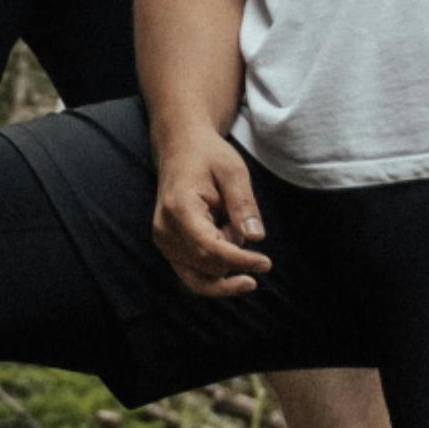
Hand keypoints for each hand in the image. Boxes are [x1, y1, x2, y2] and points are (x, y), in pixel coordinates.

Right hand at [151, 127, 271, 298]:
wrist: (180, 150)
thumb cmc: (208, 157)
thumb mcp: (233, 171)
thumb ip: (243, 204)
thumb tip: (256, 238)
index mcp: (179, 208)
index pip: (209, 248)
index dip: (239, 261)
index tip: (265, 263)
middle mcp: (165, 230)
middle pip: (209, 265)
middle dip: (234, 251)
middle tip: (235, 216)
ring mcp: (163, 243)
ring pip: (203, 276)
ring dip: (225, 260)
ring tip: (227, 224)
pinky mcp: (168, 249)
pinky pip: (194, 277)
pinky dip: (216, 269)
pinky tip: (229, 247)